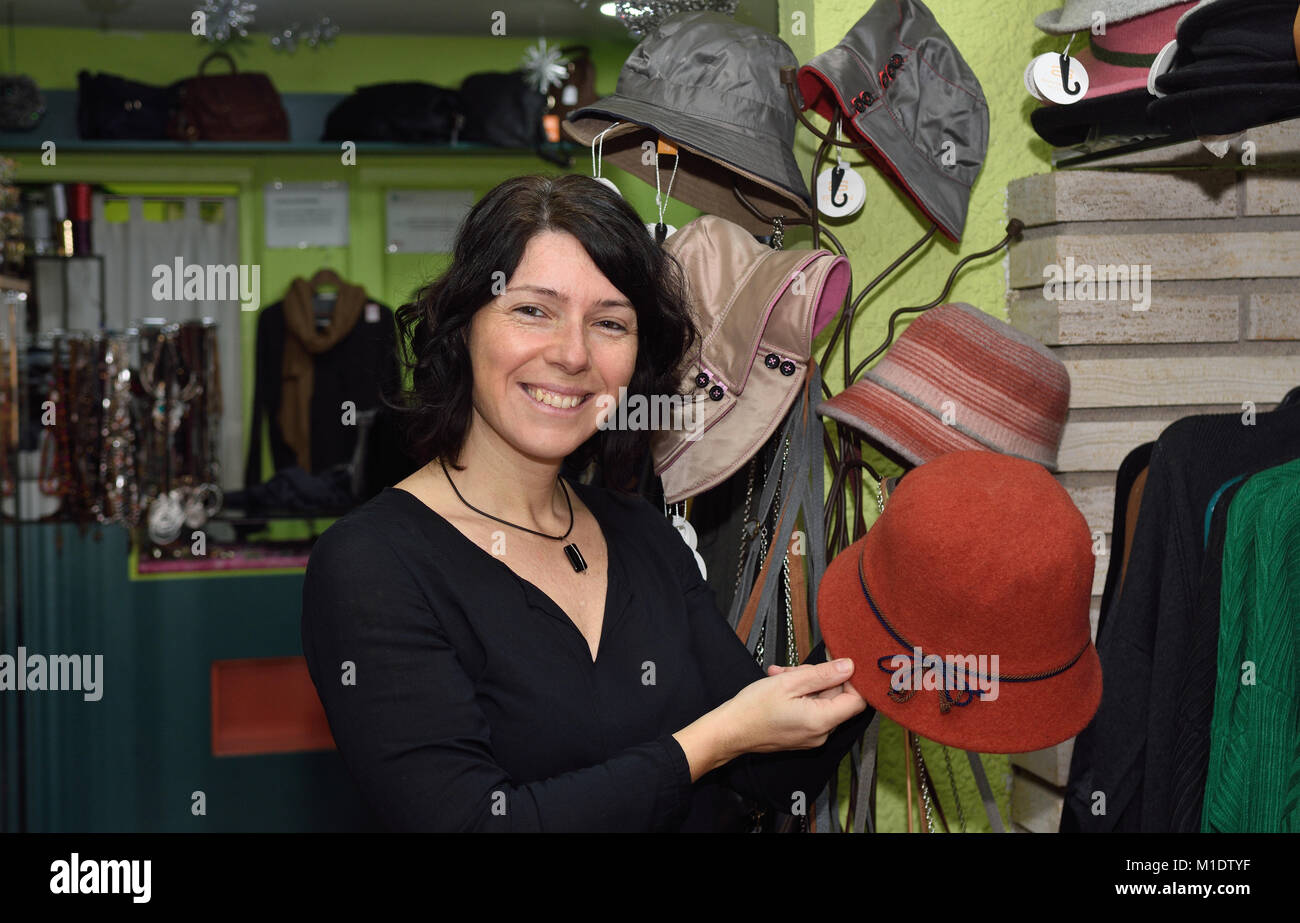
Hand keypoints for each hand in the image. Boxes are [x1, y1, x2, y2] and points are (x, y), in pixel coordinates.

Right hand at [722, 659, 867, 756]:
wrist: (729, 731)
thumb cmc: (753, 709)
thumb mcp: (789, 683)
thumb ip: (823, 674)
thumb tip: (849, 666)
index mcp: (821, 721)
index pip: (857, 701)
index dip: (852, 680)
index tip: (838, 665)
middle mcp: (821, 733)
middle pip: (836, 698)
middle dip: (820, 677)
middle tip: (796, 668)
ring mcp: (811, 736)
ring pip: (821, 701)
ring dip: (805, 683)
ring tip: (781, 674)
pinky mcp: (801, 735)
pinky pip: (810, 710)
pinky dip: (800, 695)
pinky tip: (781, 684)